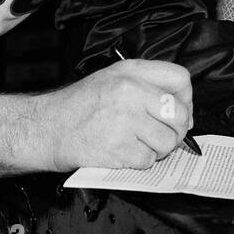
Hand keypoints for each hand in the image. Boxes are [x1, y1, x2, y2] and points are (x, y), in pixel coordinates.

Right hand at [39, 59, 192, 171]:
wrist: (48, 128)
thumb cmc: (80, 106)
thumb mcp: (113, 78)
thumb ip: (147, 86)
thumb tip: (183, 112)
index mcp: (131, 72)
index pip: (180, 78)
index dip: (185, 98)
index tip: (177, 110)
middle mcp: (130, 92)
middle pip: (179, 115)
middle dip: (175, 131)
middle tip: (161, 134)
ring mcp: (125, 121)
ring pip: (167, 142)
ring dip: (157, 149)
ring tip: (138, 143)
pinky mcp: (119, 148)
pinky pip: (148, 160)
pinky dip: (139, 161)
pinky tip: (124, 152)